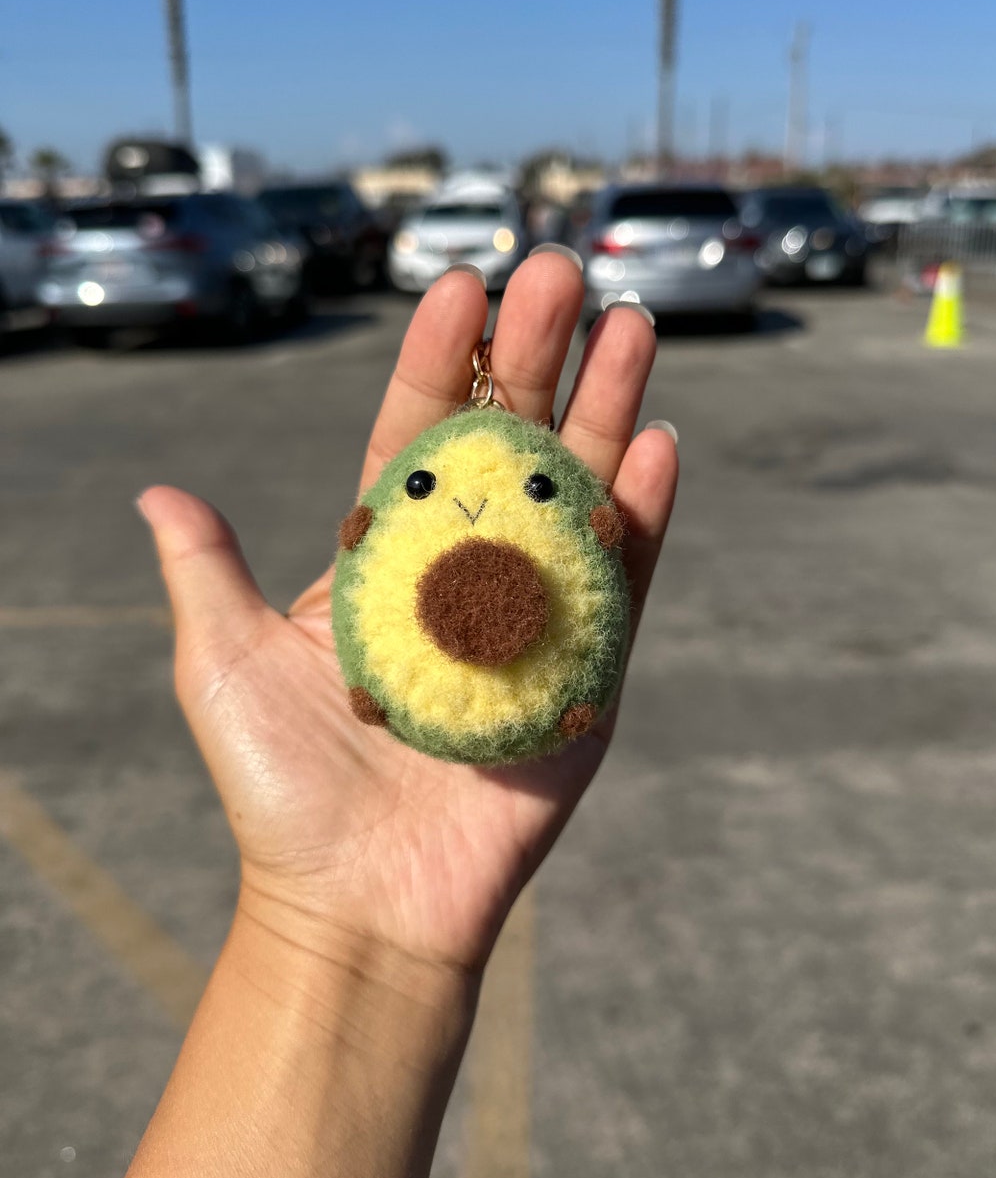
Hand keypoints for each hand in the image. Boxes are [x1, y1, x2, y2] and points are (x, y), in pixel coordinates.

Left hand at [138, 253, 677, 977]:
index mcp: (387, 553)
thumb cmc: (284, 790)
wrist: (360, 904)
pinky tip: (658, 441)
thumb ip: (205, 571)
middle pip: (513, 441)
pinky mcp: (590, 669)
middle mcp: (468, 568)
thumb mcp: (225, 666)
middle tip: (560, 273)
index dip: (442, 359)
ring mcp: (536, 613)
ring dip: (607, 406)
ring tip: (628, 324)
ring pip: (581, 490)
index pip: (421, 431)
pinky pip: (625, 579)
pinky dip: (645, 512)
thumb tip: (155, 490)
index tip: (463, 284)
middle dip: (538, 355)